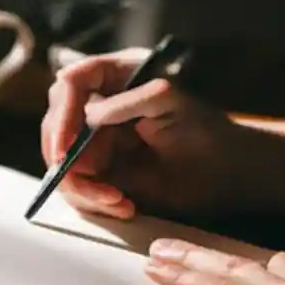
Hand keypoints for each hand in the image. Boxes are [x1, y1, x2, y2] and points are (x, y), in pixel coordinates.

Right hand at [40, 49, 265, 218]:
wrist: (228, 173)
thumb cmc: (207, 129)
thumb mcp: (172, 103)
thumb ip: (131, 101)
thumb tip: (89, 115)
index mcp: (115, 77)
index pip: (72, 83)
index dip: (63, 112)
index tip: (66, 144)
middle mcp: (98, 107)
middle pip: (56, 125)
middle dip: (64, 155)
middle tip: (79, 178)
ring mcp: (97, 142)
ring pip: (62, 163)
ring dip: (82, 187)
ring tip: (117, 201)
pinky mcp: (102, 173)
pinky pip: (80, 188)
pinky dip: (95, 201)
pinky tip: (124, 206)